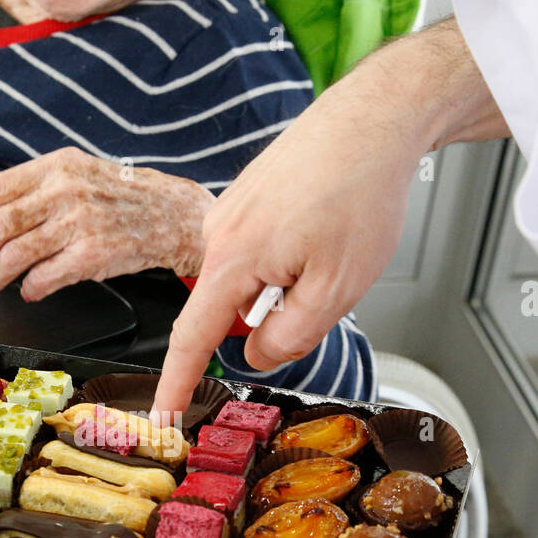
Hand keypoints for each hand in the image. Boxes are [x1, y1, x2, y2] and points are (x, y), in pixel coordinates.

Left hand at [0, 146, 214, 300]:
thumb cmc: (122, 198)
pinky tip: (29, 290)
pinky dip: (29, 288)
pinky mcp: (94, 254)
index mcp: (56, 167)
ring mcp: (80, 223)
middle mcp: (66, 191)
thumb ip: (37, 189)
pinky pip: (45, 277)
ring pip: (17, 253)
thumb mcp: (78, 174)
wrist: (173, 214)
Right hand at [152, 18, 506, 416]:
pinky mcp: (248, 200)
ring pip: (251, 280)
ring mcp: (231, 213)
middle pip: (230, 308)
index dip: (176, 385)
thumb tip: (255, 354)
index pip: (191, 339)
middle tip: (325, 281)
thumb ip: (290, 336)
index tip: (164, 418)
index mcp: (233, 259)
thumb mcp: (336, 287)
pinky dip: (289, 259)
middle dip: (272, 315)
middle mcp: (219, 233)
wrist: (373, 119)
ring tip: (332, 245)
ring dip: (288, 283)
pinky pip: (259, 252)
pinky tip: (323, 230)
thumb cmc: (359, 191)